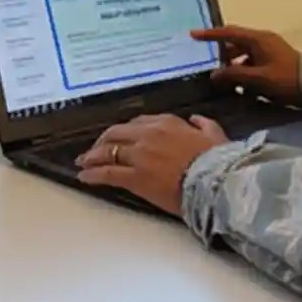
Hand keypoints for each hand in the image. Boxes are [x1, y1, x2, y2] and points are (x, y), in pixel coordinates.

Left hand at [76, 114, 228, 215]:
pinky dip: (93, 174)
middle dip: (103, 141)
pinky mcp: (135, 177)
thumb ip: (203, 124)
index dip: (126, 131)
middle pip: (117, 133)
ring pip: (108, 151)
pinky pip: (108, 173)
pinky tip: (84, 176)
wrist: (215, 182)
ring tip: (83, 162)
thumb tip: (196, 119)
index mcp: (167, 123)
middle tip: (95, 149)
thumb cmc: (218, 161)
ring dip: (92, 156)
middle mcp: (149, 135)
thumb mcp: (215, 135)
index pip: (138, 123)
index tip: (121, 136)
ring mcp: (140, 155)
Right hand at [190, 25, 301, 102]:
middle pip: (235, 43)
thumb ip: (234, 76)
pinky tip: (241, 87)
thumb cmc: (286, 79)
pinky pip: (253, 62)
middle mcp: (263, 40)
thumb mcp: (258, 79)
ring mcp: (269, 49)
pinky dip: (244, 71)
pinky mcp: (274, 60)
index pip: (229, 33)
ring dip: (233, 66)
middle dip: (222, 54)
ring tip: (226, 82)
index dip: (210, 35)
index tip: (193, 35)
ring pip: (244, 54)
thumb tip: (214, 75)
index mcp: (258, 39)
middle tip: (211, 67)